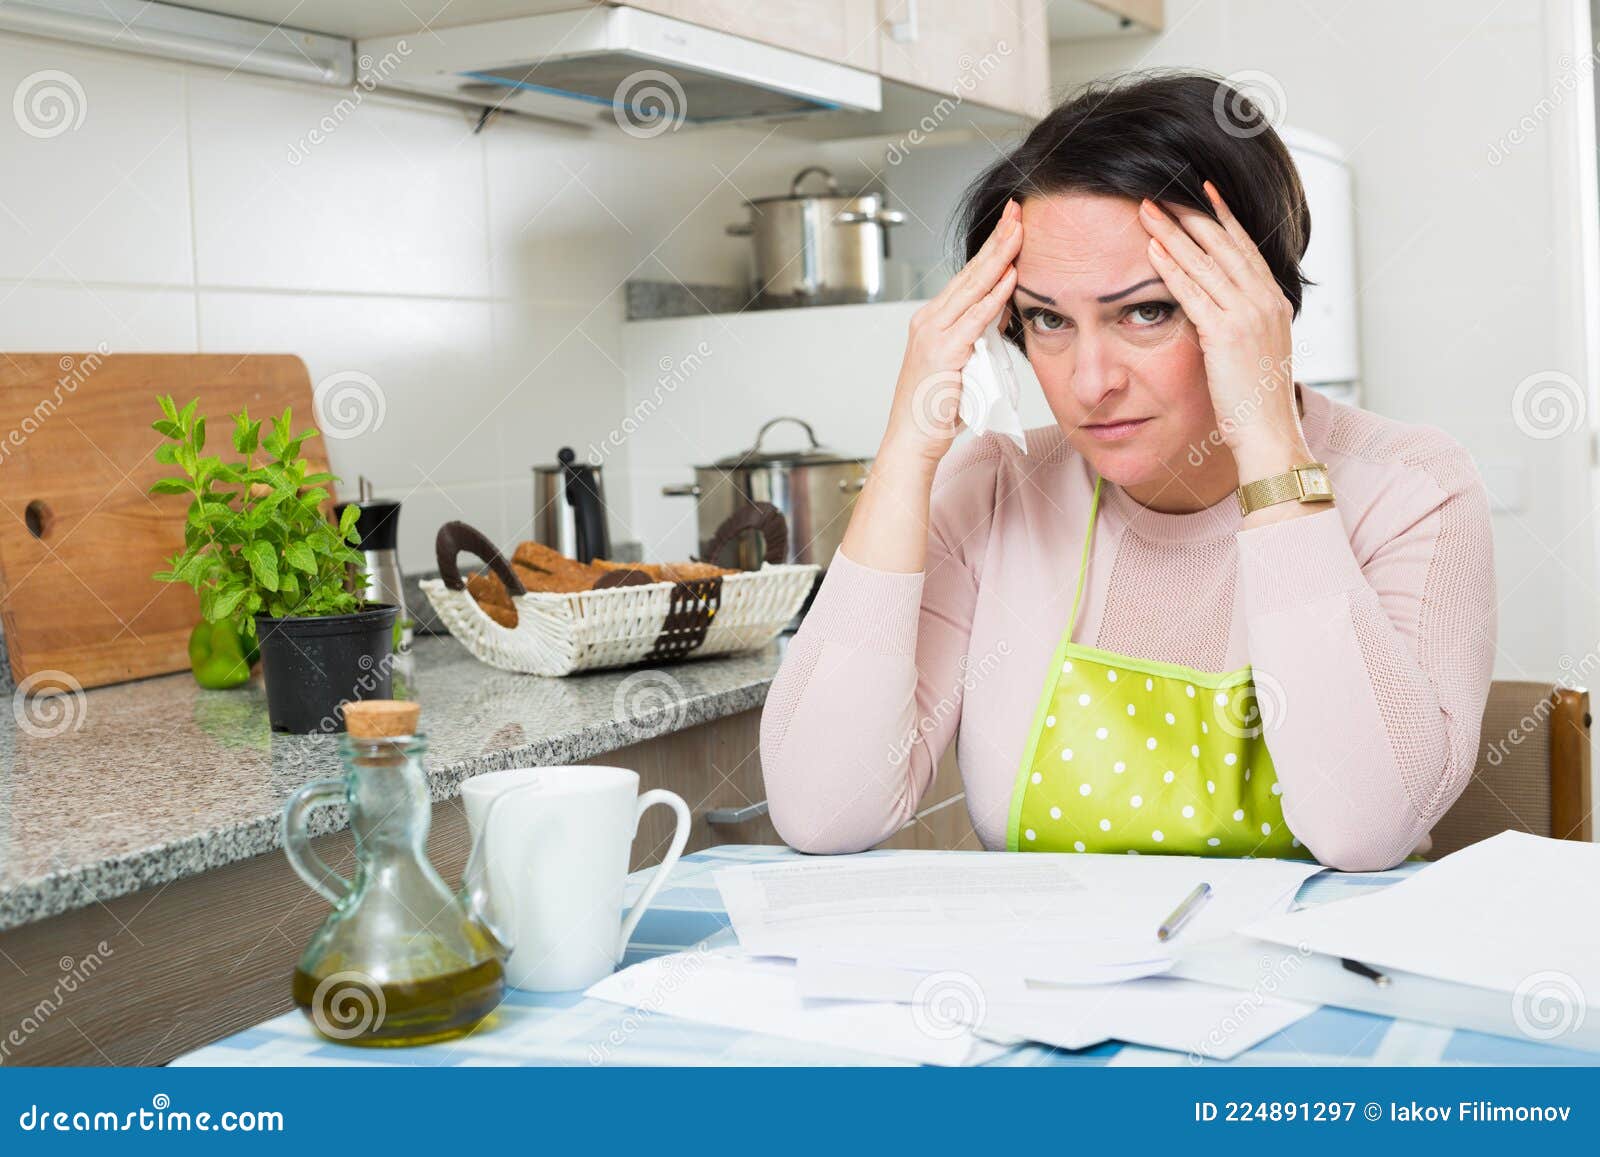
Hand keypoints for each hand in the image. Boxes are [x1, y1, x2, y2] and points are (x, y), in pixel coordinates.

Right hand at [880, 198, 1020, 467]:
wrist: (912, 441)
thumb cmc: (936, 412)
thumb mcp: (962, 367)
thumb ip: (978, 340)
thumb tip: (1000, 319)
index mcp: (932, 322)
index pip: (967, 278)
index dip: (990, 250)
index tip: (1010, 227)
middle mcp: (928, 321)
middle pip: (970, 273)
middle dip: (996, 240)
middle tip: (1018, 212)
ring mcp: (933, 334)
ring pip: (972, 287)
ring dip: (999, 257)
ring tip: (1020, 232)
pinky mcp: (942, 351)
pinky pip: (974, 318)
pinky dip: (994, 295)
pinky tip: (1010, 276)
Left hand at [1137, 181, 1311, 478]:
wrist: (1269, 432)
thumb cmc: (1257, 403)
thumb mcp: (1256, 353)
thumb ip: (1241, 326)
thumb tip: (1218, 315)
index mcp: (1273, 303)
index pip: (1244, 248)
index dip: (1222, 218)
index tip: (1203, 193)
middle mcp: (1264, 301)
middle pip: (1223, 244)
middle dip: (1191, 215)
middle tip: (1163, 192)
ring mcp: (1247, 315)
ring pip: (1205, 261)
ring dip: (1173, 233)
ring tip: (1148, 211)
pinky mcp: (1225, 333)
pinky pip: (1192, 292)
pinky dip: (1171, 268)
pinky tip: (1153, 250)